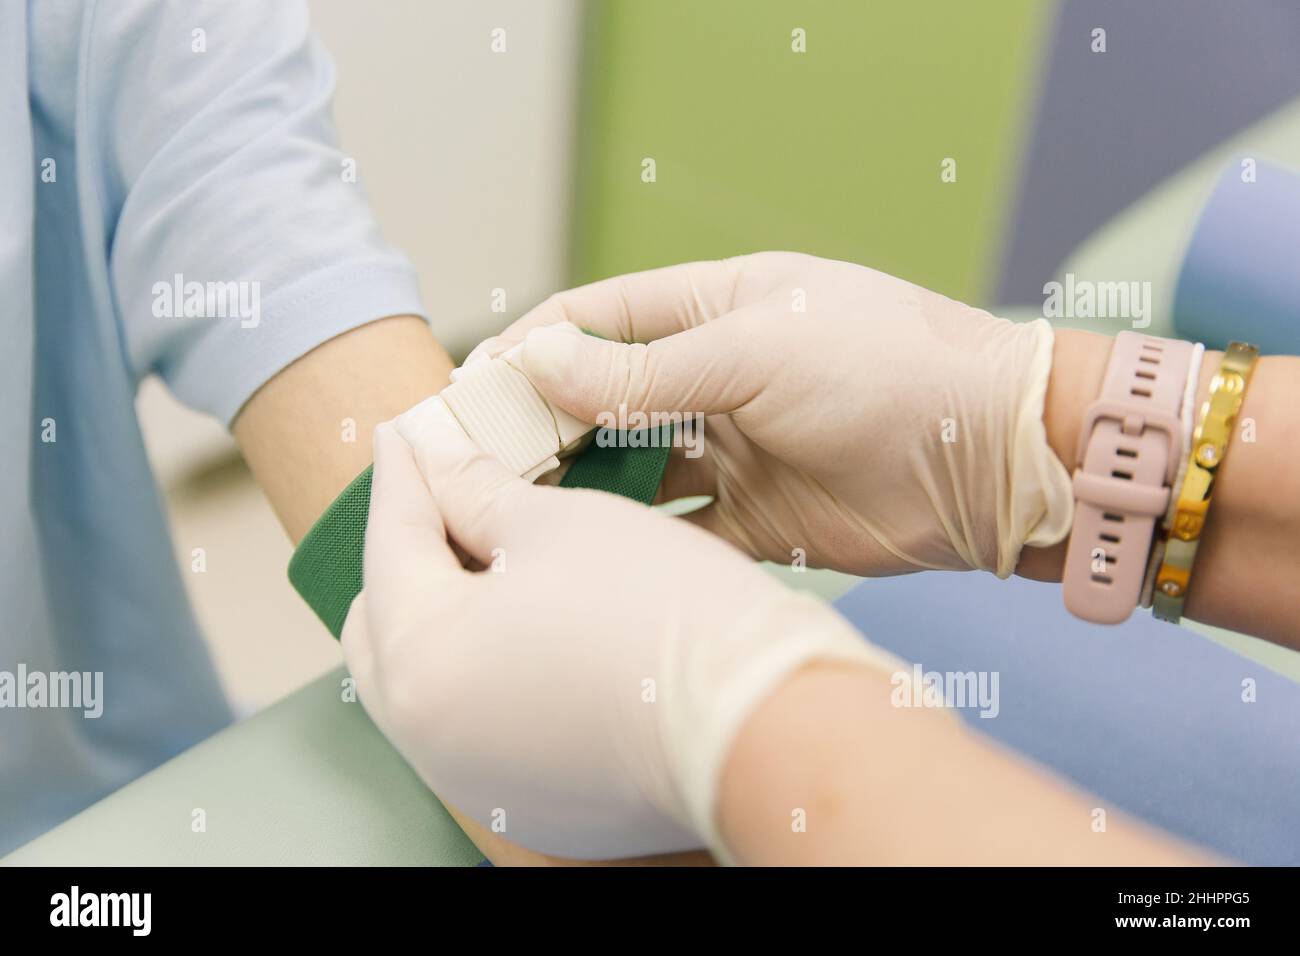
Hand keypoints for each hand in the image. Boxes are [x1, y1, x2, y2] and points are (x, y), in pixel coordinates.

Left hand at [341, 422, 894, 860]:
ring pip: (427, 678)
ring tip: (493, 556)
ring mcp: (474, 777)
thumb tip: (435, 458)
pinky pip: (475, 722)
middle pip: (388, 621)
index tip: (407, 431)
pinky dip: (485, 670)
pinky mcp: (526, 801)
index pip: (390, 539)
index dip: (404, 470)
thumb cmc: (664, 611)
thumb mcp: (560, 523)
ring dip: (446, 613)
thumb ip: (475, 488)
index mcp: (422, 659)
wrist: (764, 719)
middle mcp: (429, 735)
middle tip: (448, 498)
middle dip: (410, 553)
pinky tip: (532, 626)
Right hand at [469, 252, 1072, 575]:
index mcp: (716, 310)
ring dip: (580, 488)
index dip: (535, 347)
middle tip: (479, 464)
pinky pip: (677, 532)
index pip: (600, 317)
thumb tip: (539, 365)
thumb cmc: (883, 368)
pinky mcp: (755, 520)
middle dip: (544, 426)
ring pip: (632, 470)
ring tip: (513, 514)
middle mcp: (716, 379)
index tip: (474, 387)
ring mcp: (734, 452)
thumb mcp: (754, 351)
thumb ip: (644, 370)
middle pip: (605, 399)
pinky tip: (587, 561)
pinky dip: (635, 544)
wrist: (989, 459)